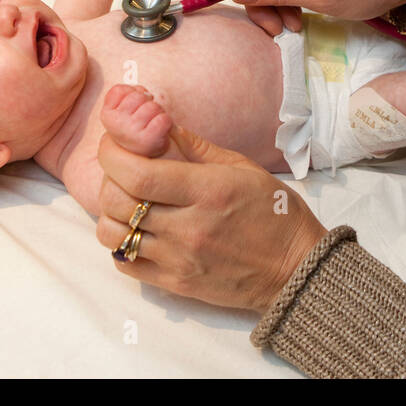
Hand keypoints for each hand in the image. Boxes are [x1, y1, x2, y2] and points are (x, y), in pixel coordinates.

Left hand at [95, 85, 328, 312]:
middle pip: (119, 201)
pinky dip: (120, 243)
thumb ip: (193, 145)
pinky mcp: (176, 283)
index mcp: (207, 191)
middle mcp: (188, 227)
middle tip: (120, 168)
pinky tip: (137, 230)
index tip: (113, 144)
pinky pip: (125, 263)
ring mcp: (180, 259)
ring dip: (111, 212)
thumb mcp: (240, 167)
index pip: (137, 174)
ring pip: (114, 234)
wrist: (295, 268)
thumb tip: (155, 122)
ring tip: (128, 201)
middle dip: (109, 178)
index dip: (113, 155)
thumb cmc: (274, 212)